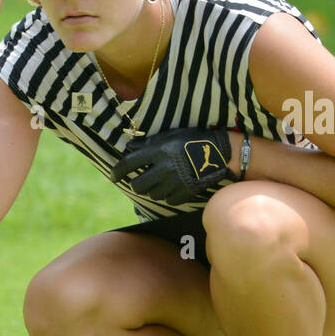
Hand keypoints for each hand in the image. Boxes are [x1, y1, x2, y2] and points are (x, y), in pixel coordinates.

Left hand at [110, 128, 236, 204]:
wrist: (221, 152)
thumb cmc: (194, 140)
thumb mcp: (171, 135)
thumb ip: (149, 143)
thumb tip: (129, 147)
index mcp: (159, 151)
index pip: (129, 164)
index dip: (117, 171)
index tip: (113, 176)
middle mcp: (164, 168)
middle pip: (138, 185)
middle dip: (137, 183)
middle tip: (141, 180)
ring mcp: (175, 182)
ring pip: (153, 194)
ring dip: (153, 190)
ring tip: (162, 181)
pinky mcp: (185, 192)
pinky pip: (168, 200)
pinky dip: (168, 196)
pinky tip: (173, 187)